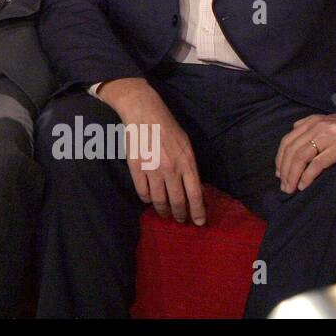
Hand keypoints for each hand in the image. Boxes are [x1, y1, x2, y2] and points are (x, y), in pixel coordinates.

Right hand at [99, 78, 206, 224]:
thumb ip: (190, 167)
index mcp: (187, 163)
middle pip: (177, 202)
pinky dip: (147, 200)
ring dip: (163, 211)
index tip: (199, 223)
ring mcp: (152, 170)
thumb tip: (195, 188)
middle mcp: (171, 169)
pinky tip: (150, 199)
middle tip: (181, 220)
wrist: (144, 113)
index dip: (198, 212)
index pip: (195, 195)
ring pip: (159, 201)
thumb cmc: (168, 127)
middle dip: (180, 215)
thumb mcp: (187, 145)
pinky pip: (142, 193)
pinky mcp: (136, 168)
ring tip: (165, 214)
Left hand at [275, 112, 335, 193]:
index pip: (287, 141)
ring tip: (290, 189)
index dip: (280, 158)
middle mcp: (317, 128)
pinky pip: (317, 164)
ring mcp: (328, 137)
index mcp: (312, 122)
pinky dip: (307, 176)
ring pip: (300, 157)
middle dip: (284, 170)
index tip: (279, 173)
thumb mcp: (331, 121)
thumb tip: (295, 129)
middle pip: (291, 151)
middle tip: (283, 186)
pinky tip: (304, 186)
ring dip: (292, 175)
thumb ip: (313, 125)